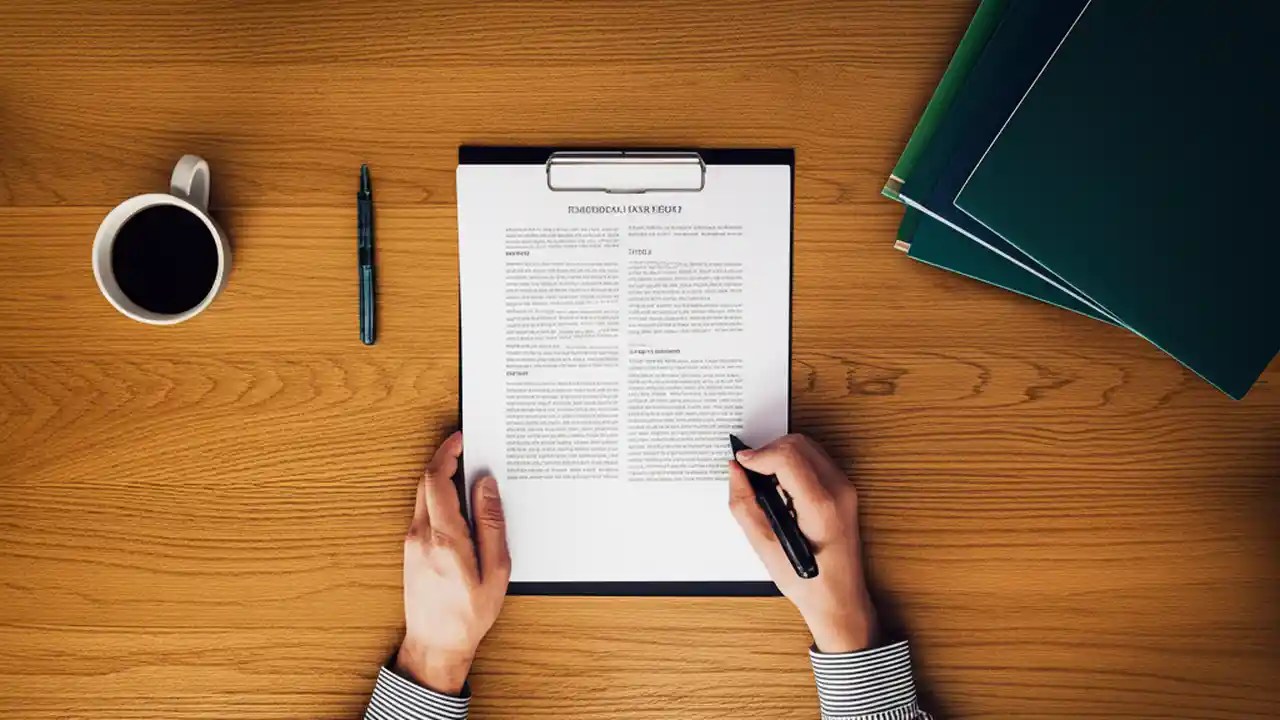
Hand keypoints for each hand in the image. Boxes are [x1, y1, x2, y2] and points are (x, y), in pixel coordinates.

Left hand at [395, 431, 510, 693]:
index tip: (461, 439)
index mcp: (443, 537)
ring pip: (422, 495)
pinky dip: (438, 496)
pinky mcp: (410, 549)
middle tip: (467, 448)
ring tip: (467, 472)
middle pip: (425, 482)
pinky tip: (458, 501)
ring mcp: (411, 542)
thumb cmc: (468, 613)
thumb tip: (486, 485)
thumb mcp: (495, 570)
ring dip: (441, 478)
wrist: (435, 643)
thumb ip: (491, 523)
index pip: (436, 479)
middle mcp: (420, 535)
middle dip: (444, 459)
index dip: (447, 452)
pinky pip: (422, 511)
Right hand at [729, 434, 877, 652]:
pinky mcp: (844, 490)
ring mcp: (845, 489)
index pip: (788, 457)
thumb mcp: (764, 547)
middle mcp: (839, 491)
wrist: (840, 598)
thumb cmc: (808, 582)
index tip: (741, 463)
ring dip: (780, 455)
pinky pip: (815, 459)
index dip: (759, 454)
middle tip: (749, 472)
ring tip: (764, 482)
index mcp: (821, 507)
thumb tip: (735, 472)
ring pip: (807, 447)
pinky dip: (792, 463)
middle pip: (798, 444)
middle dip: (768, 451)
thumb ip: (745, 505)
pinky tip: (781, 487)